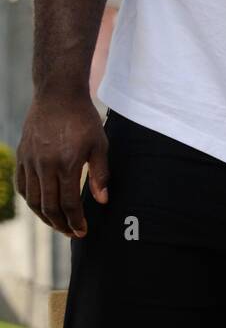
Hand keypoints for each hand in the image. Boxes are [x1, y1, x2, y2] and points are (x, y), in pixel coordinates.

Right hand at [16, 97, 108, 237]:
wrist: (57, 94)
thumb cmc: (83, 119)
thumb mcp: (99, 144)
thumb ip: (100, 175)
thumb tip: (102, 201)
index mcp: (66, 164)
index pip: (69, 204)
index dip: (76, 222)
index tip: (83, 232)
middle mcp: (44, 166)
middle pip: (49, 206)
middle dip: (61, 225)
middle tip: (72, 233)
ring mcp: (30, 161)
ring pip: (32, 199)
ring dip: (44, 216)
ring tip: (57, 224)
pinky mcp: (22, 155)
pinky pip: (22, 185)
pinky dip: (30, 200)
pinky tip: (40, 205)